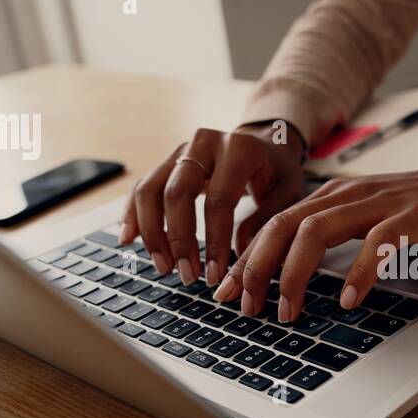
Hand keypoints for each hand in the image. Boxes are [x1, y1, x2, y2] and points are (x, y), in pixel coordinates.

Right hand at [119, 122, 304, 285]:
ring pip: (151, 189)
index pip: (218, 199)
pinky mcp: (168, 162)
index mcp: (239, 149)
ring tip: (164, 267)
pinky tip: (128, 240)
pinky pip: (142, 188)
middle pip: (176, 192)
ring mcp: (181, 150)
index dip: (213, 241)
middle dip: (179, 239)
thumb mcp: (289, 193)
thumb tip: (239, 256)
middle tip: (187, 275)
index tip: (214, 274)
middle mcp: (204, 143)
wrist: (266, 142)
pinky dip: (132, 214)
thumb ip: (266, 222)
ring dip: (152, 232)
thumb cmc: (278, 172)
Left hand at [214, 154, 417, 322]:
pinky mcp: (413, 216)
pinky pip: (377, 243)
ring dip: (294, 274)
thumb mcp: (366, 218)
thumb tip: (292, 271)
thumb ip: (332, 235)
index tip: (226, 291)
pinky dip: (358, 273)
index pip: (274, 224)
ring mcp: (379, 203)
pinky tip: (348, 300)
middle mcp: (347, 193)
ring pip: (317, 231)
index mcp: (333, 195)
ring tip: (287, 310)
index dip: (245, 258)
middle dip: (256, 268)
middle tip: (246, 306)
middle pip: (283, 225)